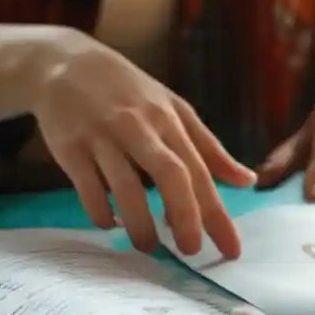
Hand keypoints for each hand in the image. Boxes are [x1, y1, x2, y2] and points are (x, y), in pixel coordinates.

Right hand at [30, 30, 253, 256]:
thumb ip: (210, 149)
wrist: (65, 63)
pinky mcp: (69, 146)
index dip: (217, 213)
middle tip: (192, 251)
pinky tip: (110, 224)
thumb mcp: (175, 111)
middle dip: (185, 216)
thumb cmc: (131, 93)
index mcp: (171, 120)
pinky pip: (87, 186)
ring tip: (149, 247)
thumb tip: (249, 182)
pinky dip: (100, 210)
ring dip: (140, 223)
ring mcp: (103, 136)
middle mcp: (140, 127)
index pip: (201, 172)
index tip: (231, 249)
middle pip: (171, 175)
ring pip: (126, 186)